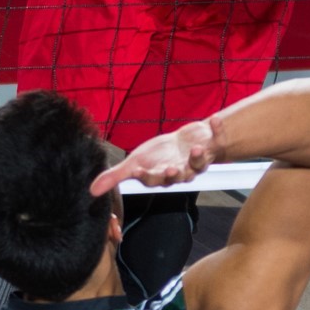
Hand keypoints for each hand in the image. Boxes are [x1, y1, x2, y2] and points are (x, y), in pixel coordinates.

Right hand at [91, 116, 222, 196]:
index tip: (138, 170)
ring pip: (200, 164)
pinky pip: (218, 140)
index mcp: (161, 175)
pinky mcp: (212, 147)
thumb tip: (91, 191)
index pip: (153, 179)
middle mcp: (181, 172)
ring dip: (199, 158)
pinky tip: (215, 119)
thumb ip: (115, 177)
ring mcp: (198, 160)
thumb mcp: (135, 163)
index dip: (147, 176)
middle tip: (171, 170)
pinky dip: (218, 130)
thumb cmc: (160, 155)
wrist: (189, 144)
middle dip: (176, 174)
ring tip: (197, 149)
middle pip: (179, 177)